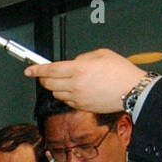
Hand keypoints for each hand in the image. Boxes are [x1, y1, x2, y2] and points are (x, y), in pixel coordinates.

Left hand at [25, 49, 144, 113]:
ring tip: (63, 80)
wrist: (132, 90)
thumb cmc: (121, 71)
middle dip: (44, 78)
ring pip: (56, 93)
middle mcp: (75, 85)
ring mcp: (77, 98)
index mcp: (79, 69)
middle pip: (49, 84)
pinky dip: (65, 95)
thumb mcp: (102, 54)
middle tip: (45, 74)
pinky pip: (66, 101)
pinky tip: (74, 89)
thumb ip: (83, 57)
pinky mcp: (81, 107)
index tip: (29, 70)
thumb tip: (73, 63)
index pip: (51, 70)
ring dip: (55, 87)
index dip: (37, 69)